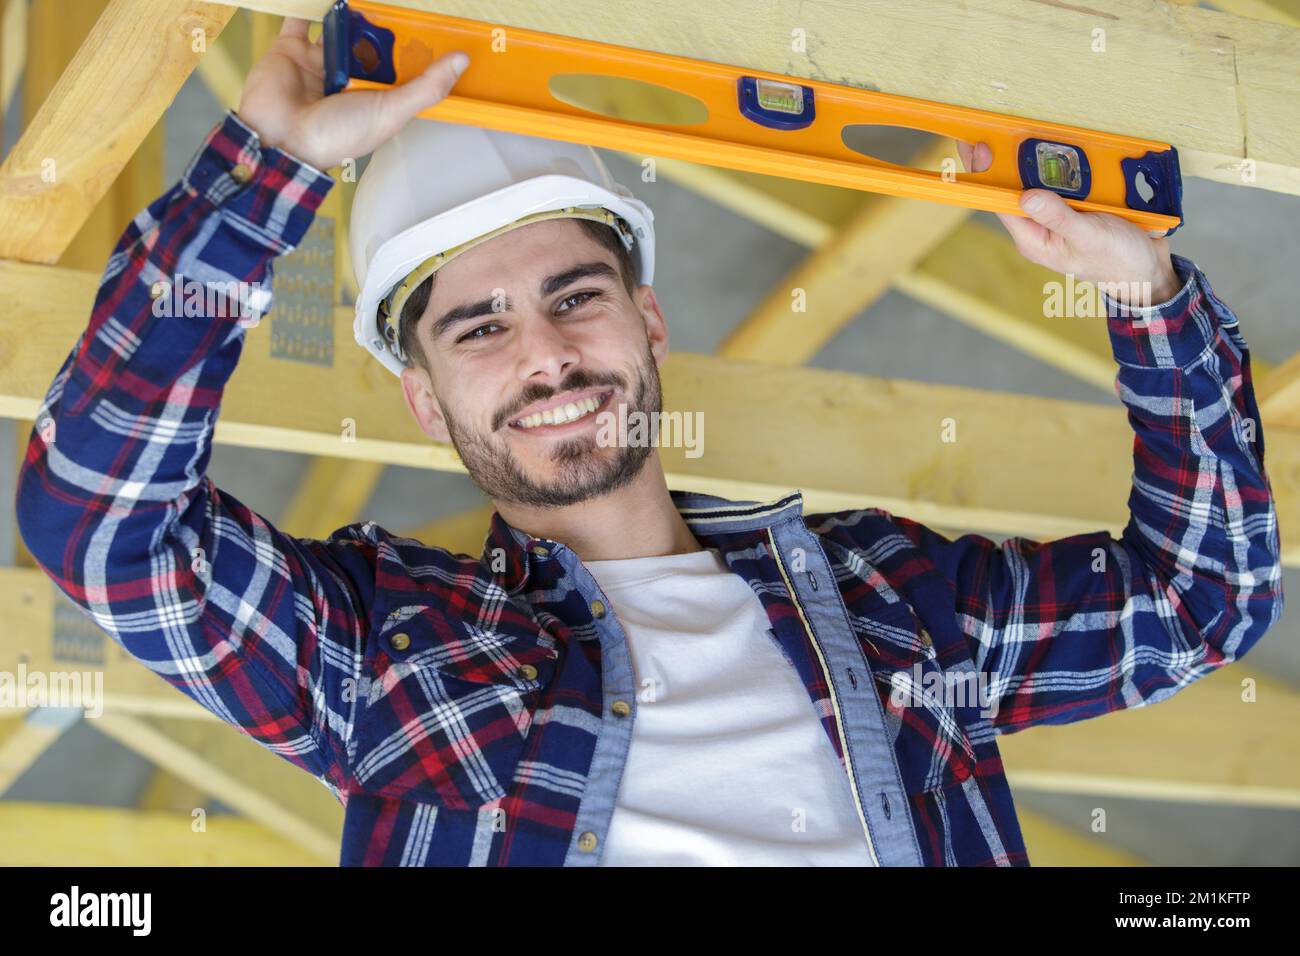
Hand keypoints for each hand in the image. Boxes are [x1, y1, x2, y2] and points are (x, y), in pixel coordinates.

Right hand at [235, 17, 469, 171]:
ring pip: (339, 28)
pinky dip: (310, 3)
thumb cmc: (338, 135)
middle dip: (382, 26)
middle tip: (401, 5)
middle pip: (370, 43)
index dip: (415, 48)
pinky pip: (301, 18)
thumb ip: (426, 87)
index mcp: (375, 96)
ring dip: (351, 12)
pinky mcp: (291, 48)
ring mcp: (320, 61)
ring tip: (367, 0)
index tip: (434, 26)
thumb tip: (462, 60)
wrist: (280, 138)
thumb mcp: (392, 111)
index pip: (401, 66)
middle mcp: (349, 78)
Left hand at [957, 140, 1180, 306]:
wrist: (1149, 270)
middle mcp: (1039, 225)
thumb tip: (1026, 196)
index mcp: (1033, 238)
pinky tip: (1070, 149)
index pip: (999, 203)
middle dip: (1010, 160)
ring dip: (1043, 159)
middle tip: (1001, 129)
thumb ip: (1058, 217)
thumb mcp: (1088, 237)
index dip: (988, 176)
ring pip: (1042, 180)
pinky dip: (1069, 165)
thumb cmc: (1117, 262)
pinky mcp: (1077, 205)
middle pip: (1016, 188)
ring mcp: (1058, 214)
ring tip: (1033, 134)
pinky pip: (1067, 181)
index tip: (980, 148)